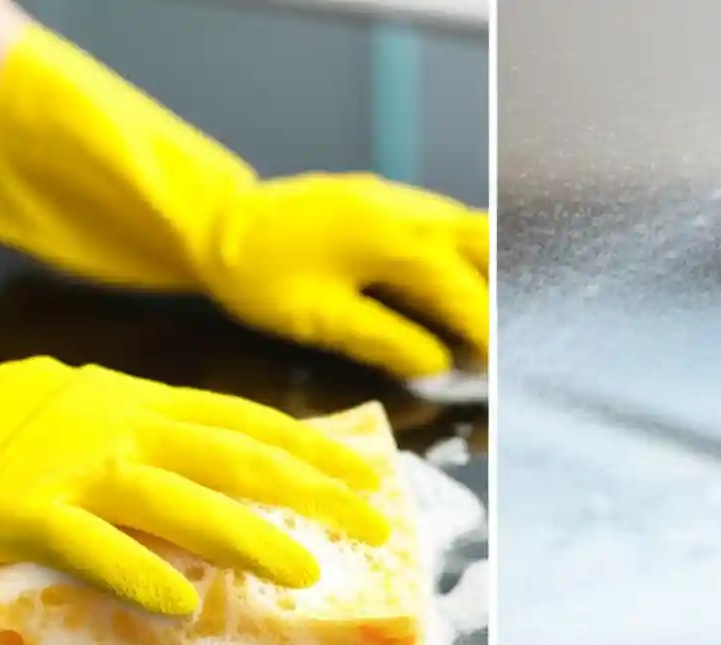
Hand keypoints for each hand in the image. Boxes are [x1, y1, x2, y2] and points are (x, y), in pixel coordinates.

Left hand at [0, 26, 488, 379]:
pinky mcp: (390, 202)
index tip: (501, 370)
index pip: (463, 290)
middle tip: (503, 342)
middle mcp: (409, 210)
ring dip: (488, 274)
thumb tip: (438, 366)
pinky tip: (455, 296)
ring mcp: (402, 200)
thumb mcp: (317, 318)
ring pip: (472, 229)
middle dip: (505, 292)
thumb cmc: (259, 273)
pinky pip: (447, 227)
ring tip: (485, 326)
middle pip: (488, 241)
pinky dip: (464, 261)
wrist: (215, 220)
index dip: (487, 334)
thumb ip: (384, 339)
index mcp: (394, 238)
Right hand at [0, 306, 387, 616]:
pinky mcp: (22, 513)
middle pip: (235, 459)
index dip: (311, 447)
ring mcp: (73, 468)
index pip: (245, 421)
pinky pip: (91, 547)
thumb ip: (145, 428)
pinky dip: (139, 573)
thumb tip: (210, 457)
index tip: (364, 472)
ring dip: (248, 538)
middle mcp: (119, 425)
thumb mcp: (82, 403)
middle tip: (371, 522)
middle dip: (312, 492)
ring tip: (303, 571)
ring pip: (179, 501)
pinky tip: (181, 601)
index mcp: (138, 400)